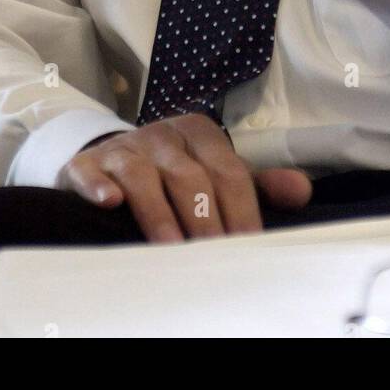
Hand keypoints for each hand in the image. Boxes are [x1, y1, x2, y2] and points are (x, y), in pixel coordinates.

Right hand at [64, 112, 312, 241]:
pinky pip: (91, 171)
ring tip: (170, 247)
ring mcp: (123, 146)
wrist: (111, 160)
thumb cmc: (173, 173)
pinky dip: (99, 186)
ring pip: (143, 174)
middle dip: (203, 219)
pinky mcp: (87, 164)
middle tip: (212, 256)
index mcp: (199, 133)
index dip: (240, 210)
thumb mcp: (214, 172)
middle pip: (189, 176)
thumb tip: (303, 192)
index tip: (248, 246)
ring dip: (158, 212)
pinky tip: (110, 203)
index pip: (227, 172)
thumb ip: (258, 184)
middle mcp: (162, 134)